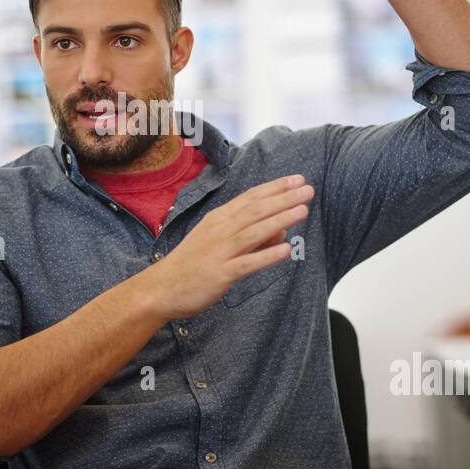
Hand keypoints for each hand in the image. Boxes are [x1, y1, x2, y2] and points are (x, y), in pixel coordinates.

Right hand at [141, 174, 314, 319]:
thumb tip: (282, 231)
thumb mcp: (217, 242)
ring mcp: (219, 251)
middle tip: (308, 189)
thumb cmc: (191, 264)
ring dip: (280, 219)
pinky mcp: (220, 274)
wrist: (161, 288)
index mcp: (218, 219)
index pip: (251, 197)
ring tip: (303, 211)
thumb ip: (250, 235)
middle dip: (283, 198)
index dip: (275, 187)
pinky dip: (267, 256)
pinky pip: (247, 264)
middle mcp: (220, 230)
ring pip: (254, 231)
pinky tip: (286, 250)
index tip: (297, 179)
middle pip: (256, 210)